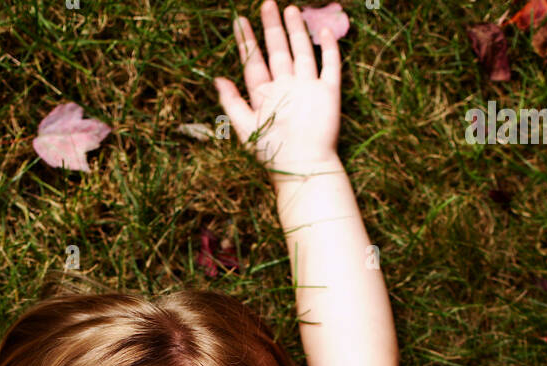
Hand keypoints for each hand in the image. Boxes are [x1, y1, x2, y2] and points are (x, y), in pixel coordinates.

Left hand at [213, 2, 340, 183]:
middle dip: (271, 28)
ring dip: (296, 31)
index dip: (246, 42)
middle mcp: (286, 87)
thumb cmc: (273, 153)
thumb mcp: (245, 128)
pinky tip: (323, 30)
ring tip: (290, 9)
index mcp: (265, 96)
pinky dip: (328, 48)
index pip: (254, 62)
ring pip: (302, 52)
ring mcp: (307, 88)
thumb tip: (216, 78)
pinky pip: (329, 65)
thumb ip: (231, 102)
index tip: (239, 21)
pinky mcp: (328, 93)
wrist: (304, 168)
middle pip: (277, 51)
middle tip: (266, 4)